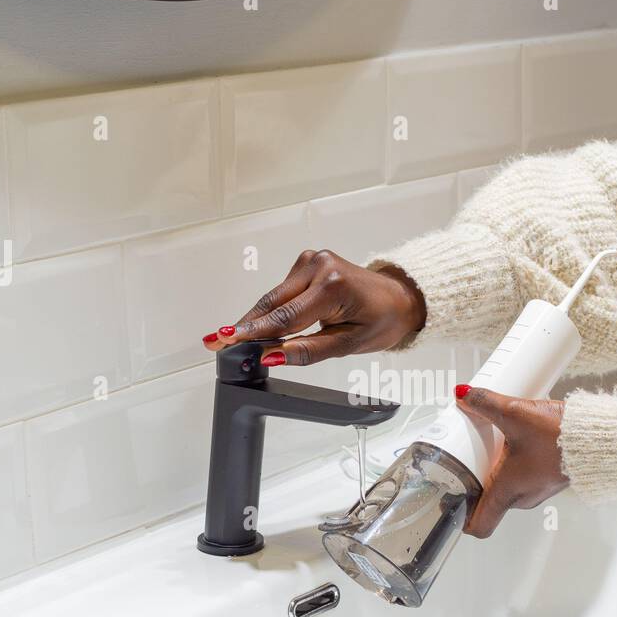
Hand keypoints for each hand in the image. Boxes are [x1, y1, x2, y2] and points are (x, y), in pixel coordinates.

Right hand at [203, 250, 425, 365]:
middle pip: (273, 304)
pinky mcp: (307, 262)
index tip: (225, 340)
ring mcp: (312, 260)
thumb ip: (308, 351)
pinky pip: (283, 292)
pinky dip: (274, 309)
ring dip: (260, 319)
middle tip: (216, 343)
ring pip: (274, 297)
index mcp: (333, 286)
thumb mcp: (349, 344)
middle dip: (246, 326)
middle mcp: (319, 266)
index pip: (285, 317)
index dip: (253, 333)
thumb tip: (273, 356)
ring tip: (239, 340)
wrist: (401, 298)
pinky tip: (269, 325)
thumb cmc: (382, 320)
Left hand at [455, 386, 568, 538]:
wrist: (599, 436)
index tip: (448, 504)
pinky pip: (523, 479)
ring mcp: (537, 491)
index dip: (460, 519)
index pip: (479, 525)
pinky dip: (514, 465)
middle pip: (488, 501)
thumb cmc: (561, 436)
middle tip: (463, 459)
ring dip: (496, 471)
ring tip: (490, 446)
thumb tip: (463, 394)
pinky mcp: (549, 479)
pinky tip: (514, 444)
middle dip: (475, 481)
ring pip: (506, 488)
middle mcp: (521, 498)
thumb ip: (486, 402)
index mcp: (507, 491)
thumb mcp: (515, 414)